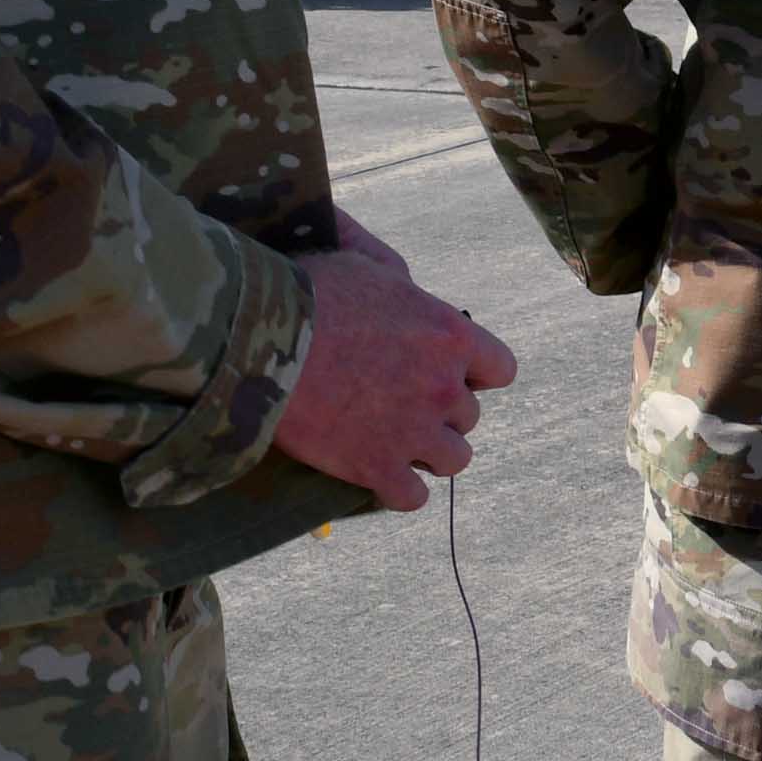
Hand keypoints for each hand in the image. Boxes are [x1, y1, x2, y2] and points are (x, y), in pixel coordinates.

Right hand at [265, 218, 517, 510]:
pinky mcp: (378, 468)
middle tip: (402, 405)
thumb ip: (392, 272)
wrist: (260, 339)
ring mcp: (414, 432)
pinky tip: (378, 476)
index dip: (475, 375)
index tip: (448, 374)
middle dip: (440, 412)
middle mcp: (442, 387)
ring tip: (397, 444)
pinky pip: (413, 498)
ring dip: (429, 453)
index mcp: (449, 336)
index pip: (501, 369)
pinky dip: (398, 490)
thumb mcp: (361, 262)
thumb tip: (397, 274)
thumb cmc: (309, 292)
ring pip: (454, 460)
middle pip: (469, 416)